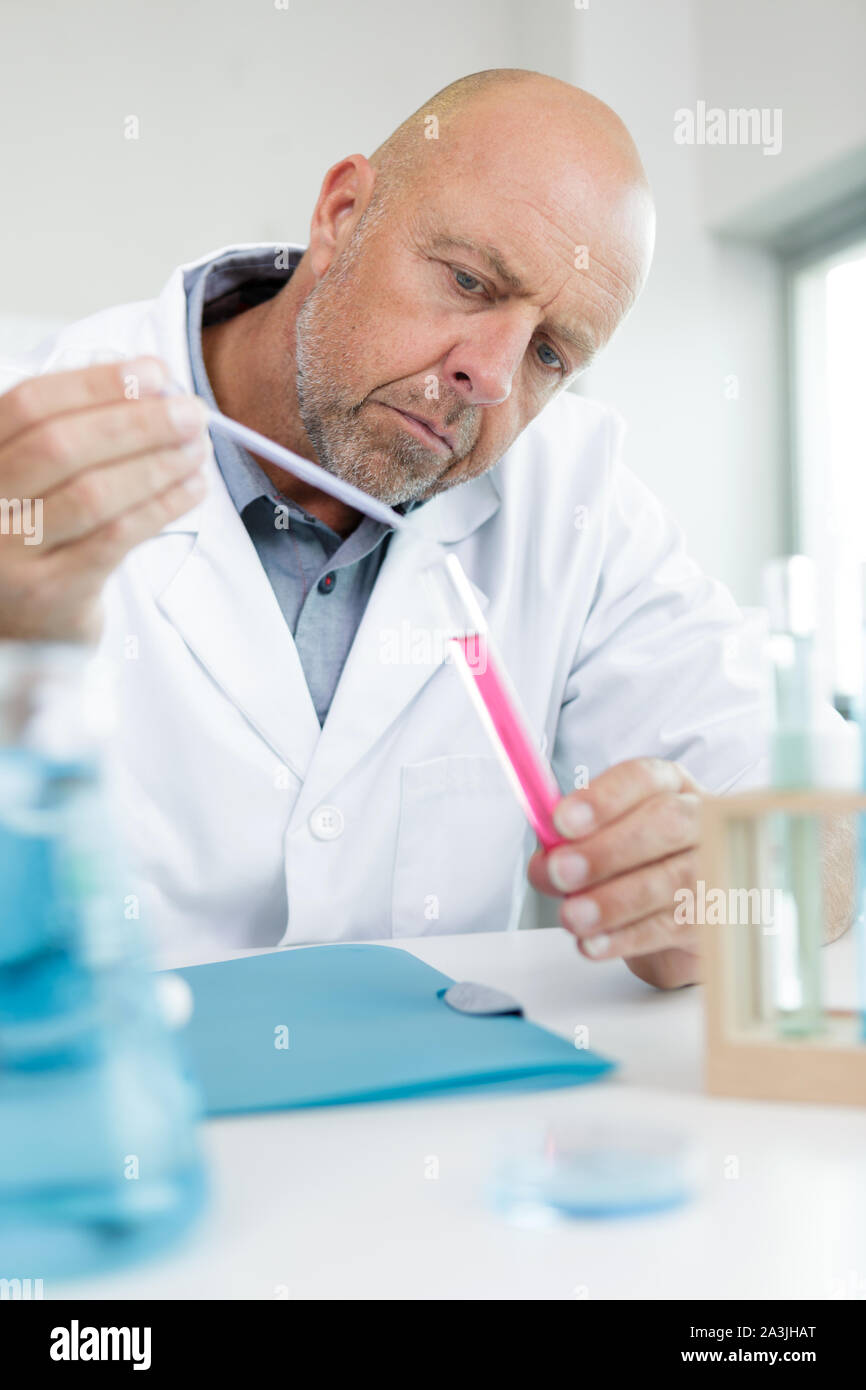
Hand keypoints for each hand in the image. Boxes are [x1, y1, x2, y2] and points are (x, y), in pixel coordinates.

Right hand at [0, 357, 208, 641]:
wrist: (20, 630)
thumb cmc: (34, 539)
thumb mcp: (33, 479)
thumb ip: (74, 433)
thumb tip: (150, 388)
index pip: (30, 404)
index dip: (97, 383)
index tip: (154, 373)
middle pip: (63, 446)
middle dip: (138, 422)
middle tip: (191, 413)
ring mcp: (11, 554)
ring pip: (93, 494)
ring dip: (157, 464)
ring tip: (197, 449)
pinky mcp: (51, 593)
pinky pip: (115, 539)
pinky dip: (160, 507)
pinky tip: (191, 489)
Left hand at [528, 757, 703, 988]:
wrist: (681, 924)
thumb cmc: (638, 869)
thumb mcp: (600, 846)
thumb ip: (570, 846)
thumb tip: (545, 863)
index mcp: (670, 787)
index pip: (642, 778)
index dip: (602, 799)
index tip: (562, 821)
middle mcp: (702, 819)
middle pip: (665, 823)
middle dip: (606, 850)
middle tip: (561, 872)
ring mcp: (720, 866)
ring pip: (671, 879)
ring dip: (614, 900)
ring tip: (572, 916)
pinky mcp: (720, 917)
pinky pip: (674, 926)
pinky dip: (627, 937)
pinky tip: (594, 943)